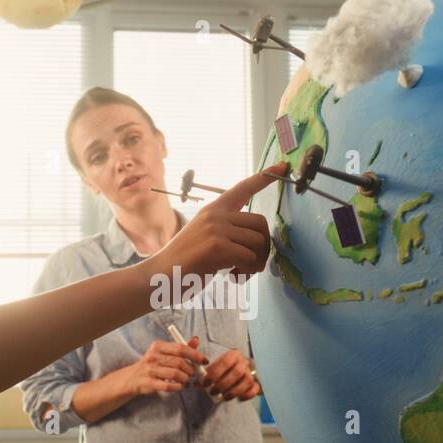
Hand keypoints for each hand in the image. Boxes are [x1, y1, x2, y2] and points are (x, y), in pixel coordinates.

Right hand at [125, 337, 209, 395]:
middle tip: (193, 373)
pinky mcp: (149, 383)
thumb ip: (181, 348)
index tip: (204, 361)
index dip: (195, 354)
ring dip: (185, 379)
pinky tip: (179, 386)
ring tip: (186, 380)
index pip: (180, 348)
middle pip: (179, 362)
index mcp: (158, 346)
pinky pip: (168, 386)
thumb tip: (196, 340)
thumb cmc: (153, 365)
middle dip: (191, 369)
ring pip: (175, 374)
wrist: (132, 378)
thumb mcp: (164, 353)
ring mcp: (150, 370)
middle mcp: (153, 356)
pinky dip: (177, 387)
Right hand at [150, 162, 288, 278]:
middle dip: (263, 248)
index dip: (264, 177)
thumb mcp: (205, 237)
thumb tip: (257, 240)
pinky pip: (250, 258)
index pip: (242, 188)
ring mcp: (216, 229)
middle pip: (260, 223)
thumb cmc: (185, 262)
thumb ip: (227, 231)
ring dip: (256, 263)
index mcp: (213, 210)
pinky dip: (247, 271)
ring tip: (240, 272)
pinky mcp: (217, 247)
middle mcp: (216, 215)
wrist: (159, 276)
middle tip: (253, 265)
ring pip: (258, 243)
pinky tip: (234, 276)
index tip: (283, 166)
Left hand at [202, 349, 260, 401]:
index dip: (214, 373)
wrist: (240, 370)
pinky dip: (247, 395)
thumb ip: (203, 367)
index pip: (225, 362)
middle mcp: (244, 362)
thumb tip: (196, 372)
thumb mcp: (213, 364)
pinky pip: (255, 389)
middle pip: (237, 372)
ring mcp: (252, 372)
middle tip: (213, 392)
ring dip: (234, 391)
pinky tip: (238, 398)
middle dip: (223, 384)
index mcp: (233, 354)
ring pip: (247, 381)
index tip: (205, 383)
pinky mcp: (256, 382)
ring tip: (223, 397)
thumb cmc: (223, 368)